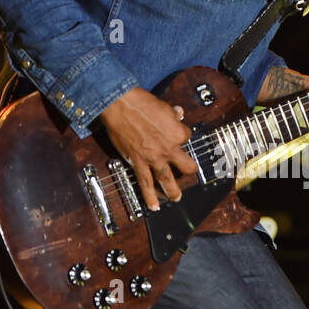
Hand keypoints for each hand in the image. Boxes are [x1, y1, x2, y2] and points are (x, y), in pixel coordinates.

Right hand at [99, 88, 195, 211]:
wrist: (120, 105)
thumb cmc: (140, 102)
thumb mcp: (163, 105)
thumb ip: (172, 114)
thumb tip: (178, 114)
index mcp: (178, 133)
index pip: (186, 137)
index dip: (181, 135)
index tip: (177, 133)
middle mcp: (169, 149)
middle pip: (186, 166)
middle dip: (189, 170)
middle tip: (188, 173)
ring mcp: (154, 158)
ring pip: (167, 180)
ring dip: (173, 191)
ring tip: (176, 198)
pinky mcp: (138, 163)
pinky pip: (145, 184)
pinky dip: (150, 197)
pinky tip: (154, 206)